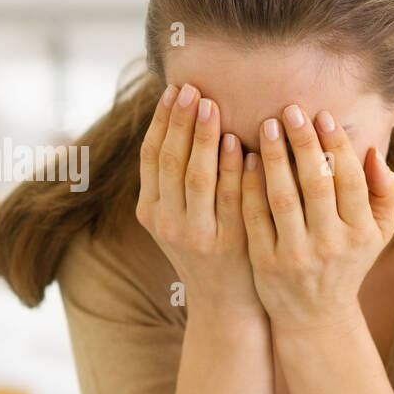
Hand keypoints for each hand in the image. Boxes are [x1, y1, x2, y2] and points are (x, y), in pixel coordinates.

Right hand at [136, 83, 263, 323]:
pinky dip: (234, 170)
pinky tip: (242, 146)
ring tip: (214, 107)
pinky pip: (230, 199)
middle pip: (171, 161)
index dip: (162, 121)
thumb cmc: (209, 250)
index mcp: (151, 209)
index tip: (175, 90)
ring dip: (205, 139)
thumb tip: (184, 120)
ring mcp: (196, 234)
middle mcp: (167, 222)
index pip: (151, 156)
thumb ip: (178, 179)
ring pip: (197, 178)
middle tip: (194, 89)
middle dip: (182, 122)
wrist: (226, 303)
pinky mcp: (226, 244)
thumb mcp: (181, 218)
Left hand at [240, 104, 393, 334]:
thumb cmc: (348, 261)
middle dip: (303, 143)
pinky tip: (244, 158)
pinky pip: (255, 217)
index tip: (322, 115)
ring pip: (283, 197)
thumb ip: (386, 192)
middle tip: (289, 109)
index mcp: (361, 233)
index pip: (350, 180)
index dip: (336, 145)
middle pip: (316, 184)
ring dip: (273, 158)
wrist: (316, 316)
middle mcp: (331, 244)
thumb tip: (375, 153)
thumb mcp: (379, 233)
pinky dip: (249, 186)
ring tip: (266, 126)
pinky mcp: (266, 263)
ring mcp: (297, 255)